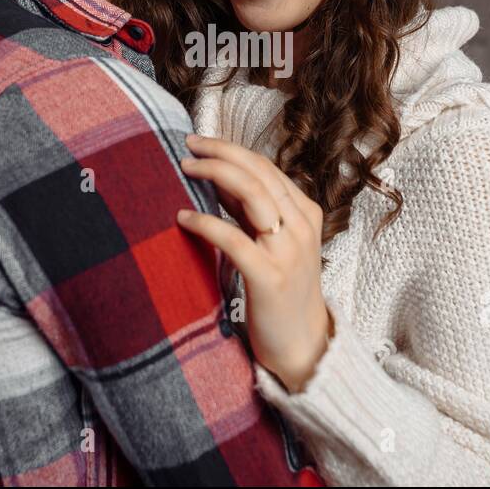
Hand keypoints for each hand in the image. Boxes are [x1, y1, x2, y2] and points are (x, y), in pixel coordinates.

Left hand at [176, 133, 329, 392]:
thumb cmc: (282, 292)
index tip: (201, 143)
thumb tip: (219, 179)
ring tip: (185, 168)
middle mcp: (301, 226)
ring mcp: (288, 250)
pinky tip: (183, 217)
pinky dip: (205, 222)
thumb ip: (253, 212)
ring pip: (252, 193)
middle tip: (188, 146)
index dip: (231, 150)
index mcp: (306, 213)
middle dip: (220, 152)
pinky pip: (233, 238)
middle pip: (259, 171)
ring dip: (215, 174)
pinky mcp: (269, 276)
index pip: (266, 167)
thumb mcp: (274, 243)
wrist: (303, 345)